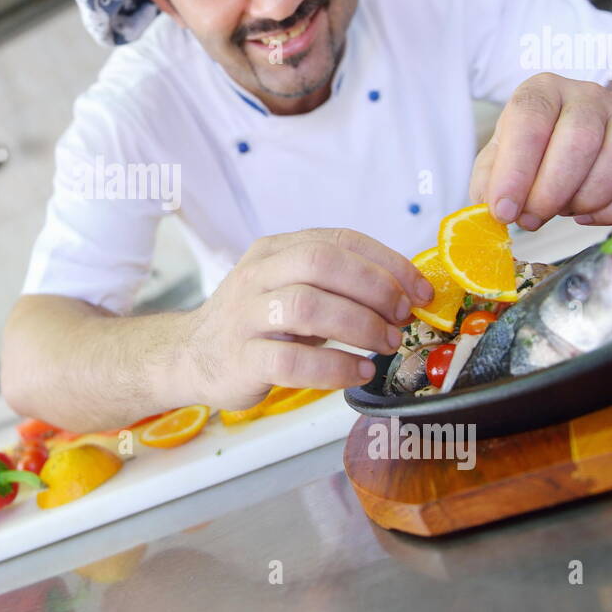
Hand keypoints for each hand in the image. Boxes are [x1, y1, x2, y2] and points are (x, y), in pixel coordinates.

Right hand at [175, 228, 434, 410]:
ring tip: (386, 345)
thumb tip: (405, 292)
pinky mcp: (241, 359)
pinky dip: (335, 367)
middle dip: (374, 289)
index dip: (387, 262)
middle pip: (321, 264)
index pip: (338, 240)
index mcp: (275, 250)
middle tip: (402, 317)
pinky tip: (358, 372)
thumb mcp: (289, 287)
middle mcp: (257, 275)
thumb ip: (335, 284)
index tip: (419, 290)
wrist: (191, 355)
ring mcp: (245, 317)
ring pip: (307, 308)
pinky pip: (292, 360)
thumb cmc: (256, 322)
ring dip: (359, 326)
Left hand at [469, 72, 611, 230]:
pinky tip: (589, 214)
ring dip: (586, 200)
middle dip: (550, 192)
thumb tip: (491, 209)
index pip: (530, 120)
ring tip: (562, 210)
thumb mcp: (501, 154)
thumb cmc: (538, 147)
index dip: (515, 171)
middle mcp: (588, 96)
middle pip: (579, 140)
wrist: (595, 136)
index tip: (504, 211)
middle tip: (532, 219)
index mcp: (543, 91)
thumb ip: (489, 180)